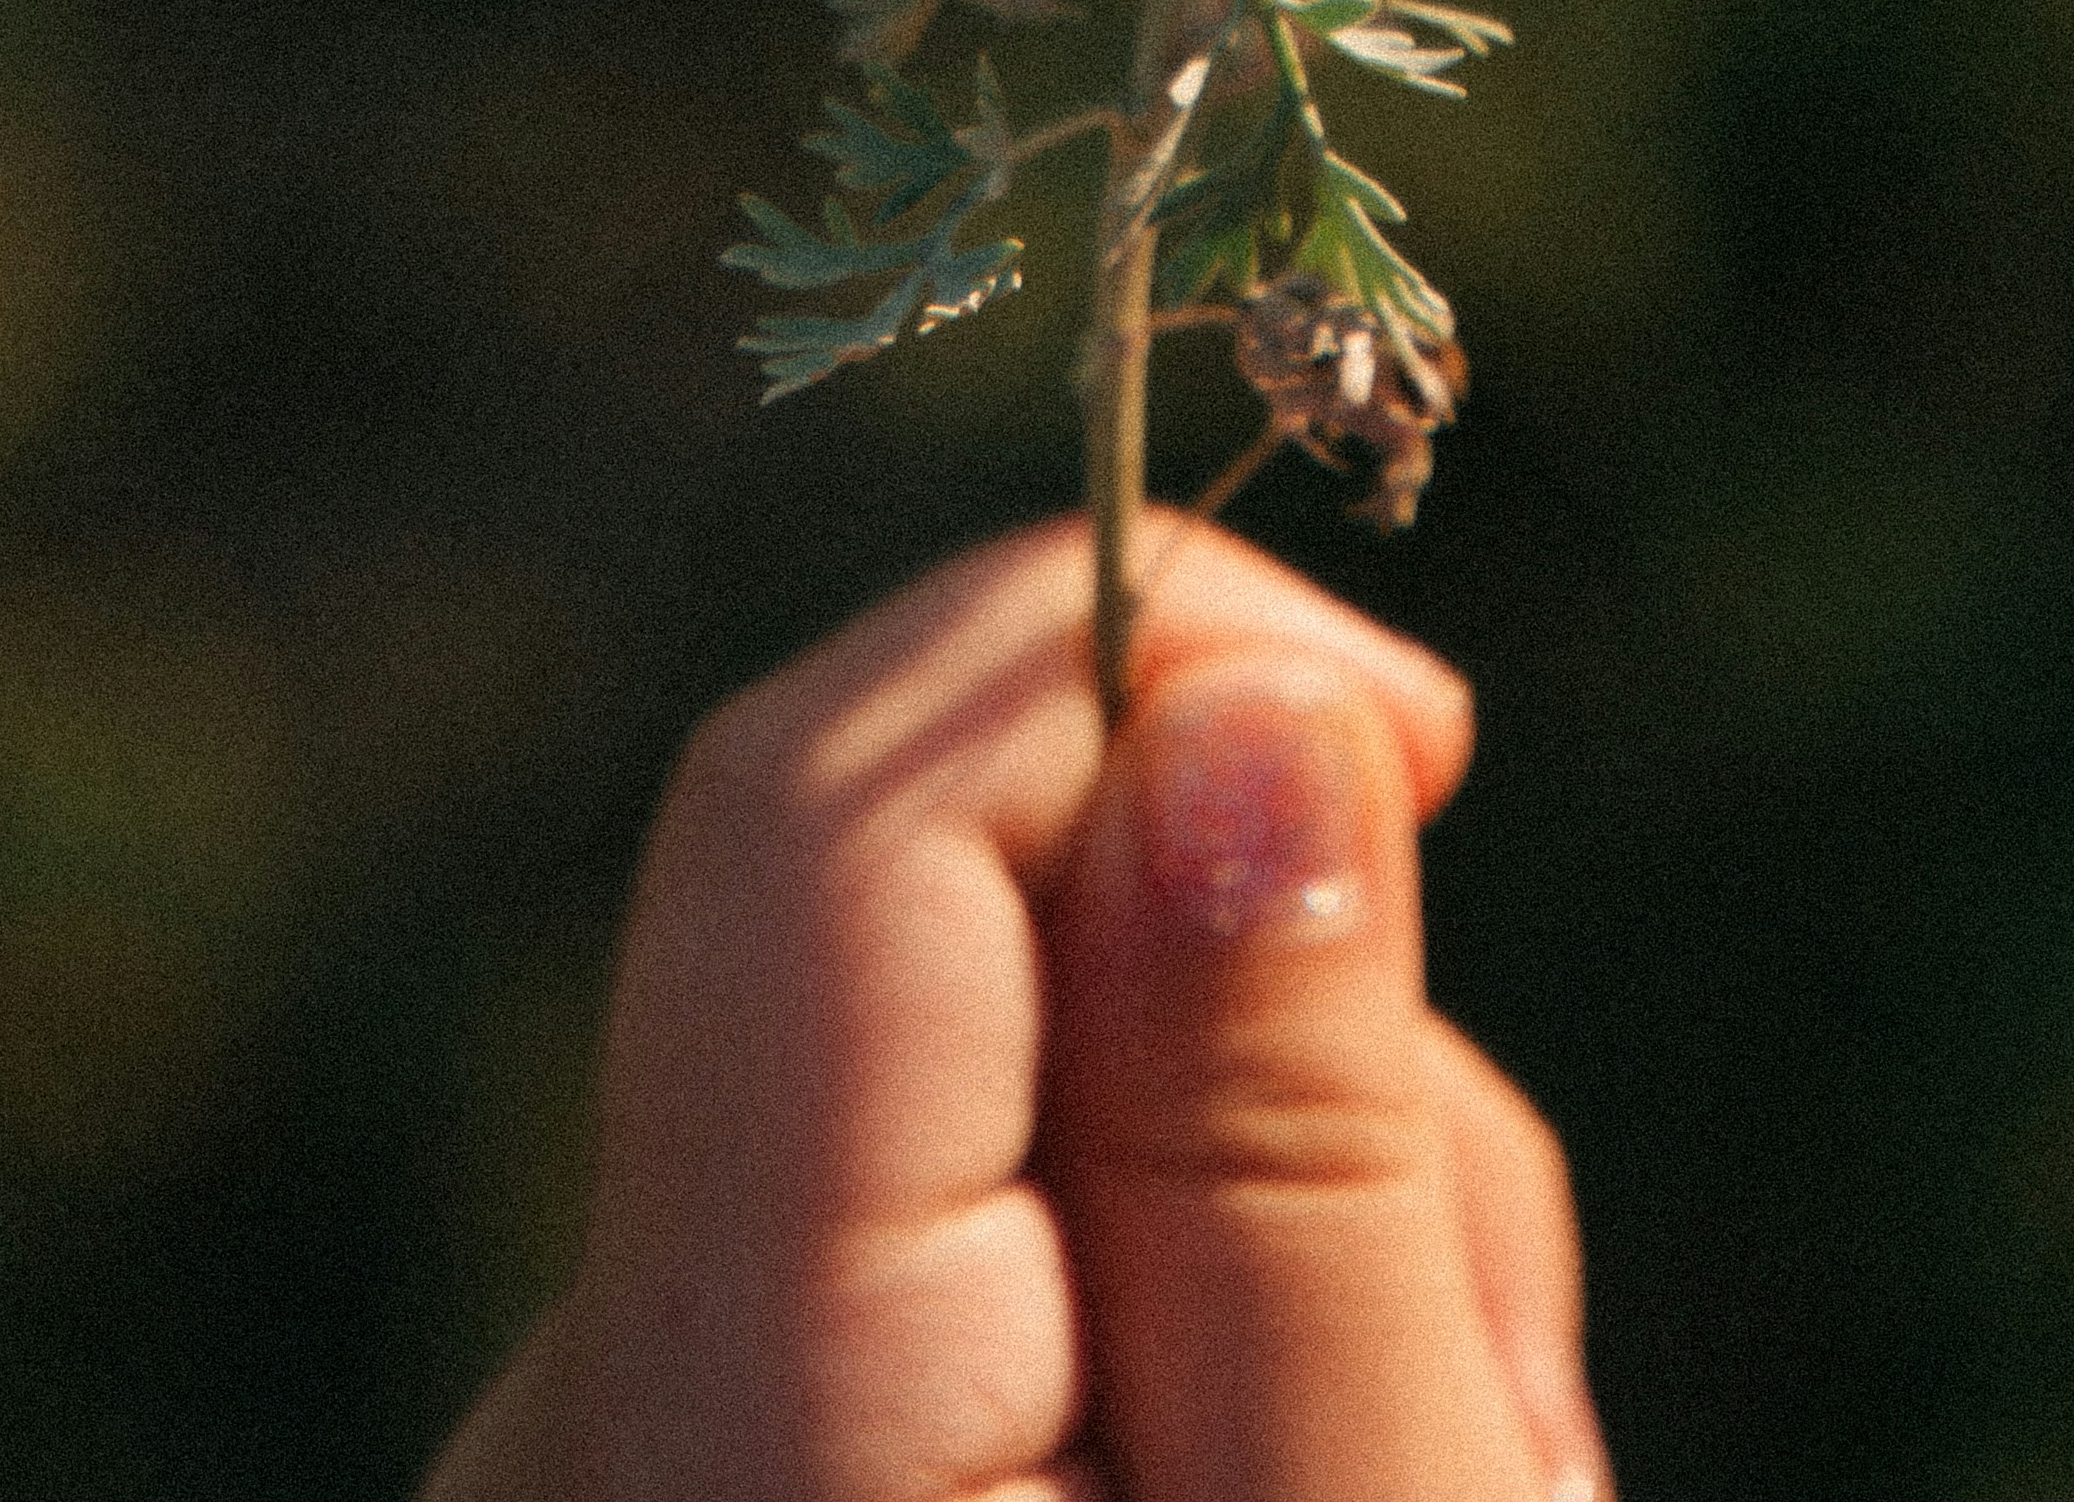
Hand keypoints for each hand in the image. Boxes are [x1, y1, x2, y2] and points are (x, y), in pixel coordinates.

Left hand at [424, 520, 1603, 1501]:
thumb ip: (1289, 1151)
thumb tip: (1238, 702)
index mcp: (719, 1433)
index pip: (835, 807)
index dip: (1133, 655)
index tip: (1420, 746)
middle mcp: (579, 1423)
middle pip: (926, 929)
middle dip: (1254, 997)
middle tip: (1495, 1360)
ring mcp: (605, 1457)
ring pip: (964, 1082)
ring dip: (1249, 1190)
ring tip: (1440, 1475)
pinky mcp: (675, 1479)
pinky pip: (925, 1233)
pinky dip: (1146, 1298)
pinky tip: (1277, 1484)